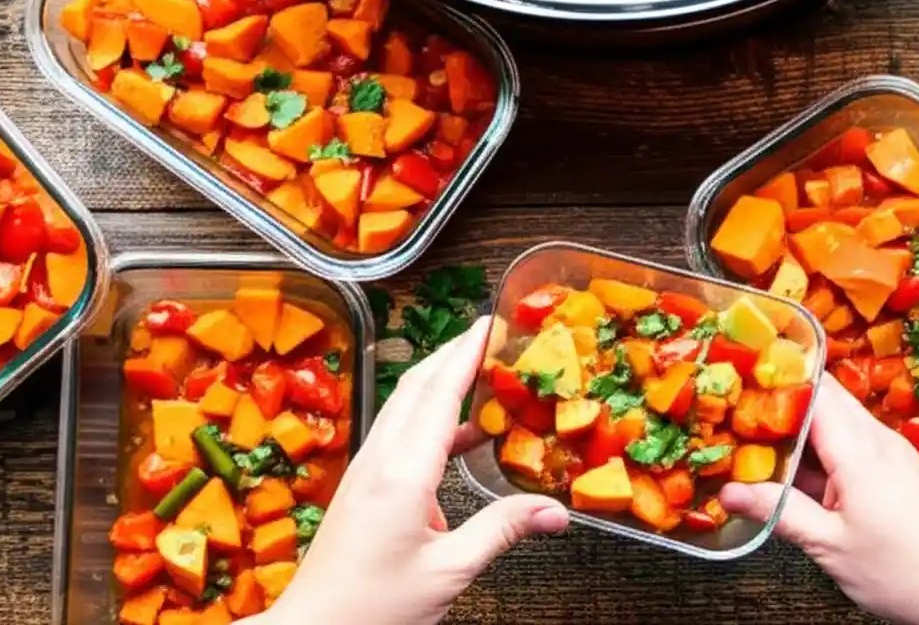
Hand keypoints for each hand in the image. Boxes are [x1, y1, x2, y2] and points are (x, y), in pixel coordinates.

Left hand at [258, 317, 569, 624]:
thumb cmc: (371, 609)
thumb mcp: (448, 571)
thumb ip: (501, 532)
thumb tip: (554, 511)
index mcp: (402, 472)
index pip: (439, 392)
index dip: (466, 352)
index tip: (490, 323)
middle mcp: (379, 460)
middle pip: (418, 386)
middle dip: (454, 354)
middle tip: (492, 336)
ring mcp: (367, 471)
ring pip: (406, 407)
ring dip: (442, 382)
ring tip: (482, 374)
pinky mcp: (364, 487)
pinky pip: (401, 434)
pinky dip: (432, 419)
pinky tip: (461, 436)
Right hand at [719, 374, 918, 624]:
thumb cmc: (903, 573)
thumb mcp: (829, 546)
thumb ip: (778, 511)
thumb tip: (728, 493)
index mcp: (861, 451)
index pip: (816, 390)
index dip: (776, 381)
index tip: (738, 384)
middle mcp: (879, 441)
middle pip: (826, 399)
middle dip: (782, 401)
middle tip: (737, 413)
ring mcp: (891, 454)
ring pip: (837, 422)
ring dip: (800, 429)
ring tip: (755, 442)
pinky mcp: (896, 471)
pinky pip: (851, 445)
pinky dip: (820, 451)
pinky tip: (794, 473)